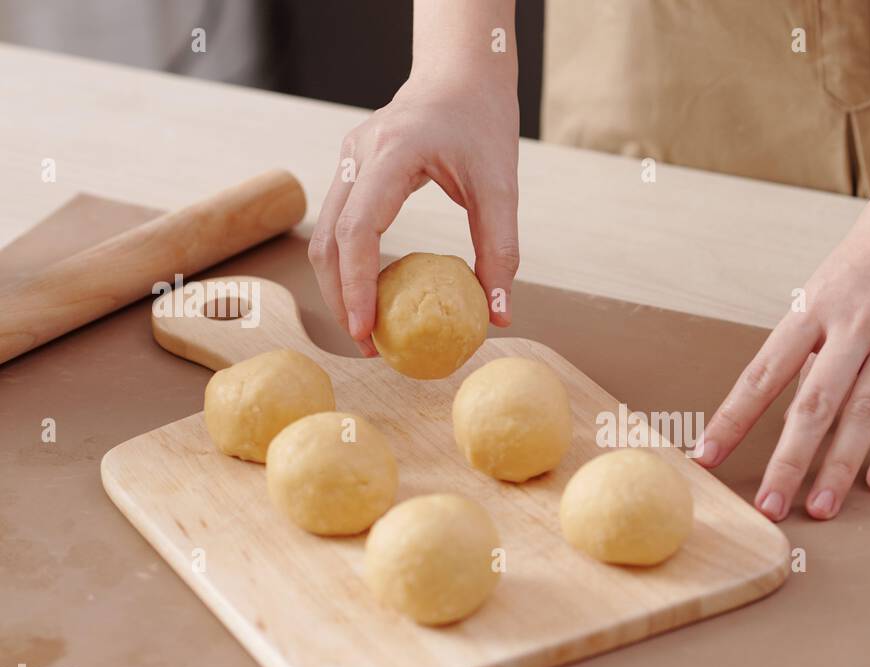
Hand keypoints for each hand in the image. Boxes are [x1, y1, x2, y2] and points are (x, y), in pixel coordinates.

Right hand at [309, 71, 519, 354]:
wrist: (460, 74)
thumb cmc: (483, 124)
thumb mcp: (502, 185)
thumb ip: (501, 249)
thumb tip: (499, 316)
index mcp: (391, 154)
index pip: (357, 231)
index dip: (357, 287)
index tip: (367, 332)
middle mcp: (357, 155)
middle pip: (326, 239)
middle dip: (339, 298)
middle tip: (367, 345)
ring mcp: (347, 159)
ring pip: (322, 234)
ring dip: (338, 284)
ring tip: (367, 327)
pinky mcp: (350, 168)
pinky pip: (337, 223)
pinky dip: (346, 263)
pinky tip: (372, 293)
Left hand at [696, 178, 869, 520]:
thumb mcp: (833, 281)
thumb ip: (817, 342)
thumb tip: (797, 400)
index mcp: (813, 305)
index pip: (763, 373)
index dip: (732, 419)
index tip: (704, 455)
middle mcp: (853, 323)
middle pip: (812, 404)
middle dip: (787, 461)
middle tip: (768, 507)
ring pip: (863, 411)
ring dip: (840, 465)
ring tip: (822, 508)